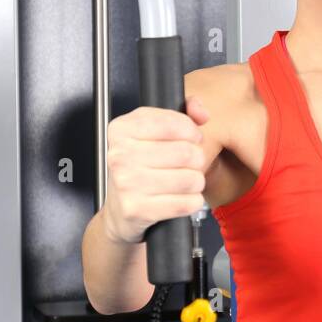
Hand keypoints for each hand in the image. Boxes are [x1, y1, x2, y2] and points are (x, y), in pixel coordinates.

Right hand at [101, 97, 210, 244]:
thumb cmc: (140, 165)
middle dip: (197, 159)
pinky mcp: (136, 209)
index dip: (192, 132)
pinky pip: (187, 202)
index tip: (190, 138)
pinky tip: (180, 197)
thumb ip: (184, 112)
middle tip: (189, 163)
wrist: (120, 207)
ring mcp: (126, 183)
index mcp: (121, 129)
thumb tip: (201, 113)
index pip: (174, 124)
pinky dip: (192, 201)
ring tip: (184, 180)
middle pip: (186, 153)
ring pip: (191, 179)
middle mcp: (120, 155)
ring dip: (196, 181)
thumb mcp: (155, 129)